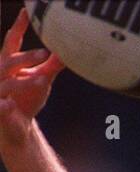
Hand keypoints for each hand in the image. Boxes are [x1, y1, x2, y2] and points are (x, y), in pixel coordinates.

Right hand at [0, 8, 62, 151]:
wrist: (17, 125)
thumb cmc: (27, 98)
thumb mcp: (41, 79)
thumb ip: (51, 65)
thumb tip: (67, 51)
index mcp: (9, 62)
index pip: (12, 41)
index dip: (19, 26)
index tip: (26, 11)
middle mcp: (1, 73)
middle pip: (10, 61)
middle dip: (26, 57)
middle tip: (44, 54)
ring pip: (8, 83)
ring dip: (24, 82)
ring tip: (41, 81)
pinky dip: (3, 106)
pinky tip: (10, 105)